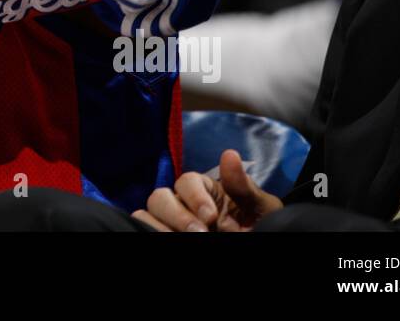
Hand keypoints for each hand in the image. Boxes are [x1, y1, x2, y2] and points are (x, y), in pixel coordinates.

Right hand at [132, 150, 283, 231]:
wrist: (254, 246)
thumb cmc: (257, 227)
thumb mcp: (259, 208)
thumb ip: (243, 186)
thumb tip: (229, 154)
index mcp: (204, 191)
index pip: (186, 181)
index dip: (194, 197)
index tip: (211, 217)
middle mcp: (181, 204)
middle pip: (159, 196)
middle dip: (176, 215)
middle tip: (198, 234)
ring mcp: (169, 222)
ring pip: (146, 213)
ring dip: (160, 226)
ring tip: (181, 240)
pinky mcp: (159, 232)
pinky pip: (141, 227)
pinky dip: (147, 230)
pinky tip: (168, 239)